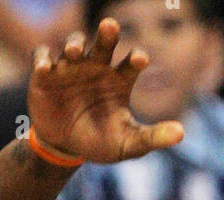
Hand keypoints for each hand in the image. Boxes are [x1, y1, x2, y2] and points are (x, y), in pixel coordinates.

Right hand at [28, 17, 183, 163]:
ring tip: (75, 52)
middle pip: (104, 43)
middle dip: (107, 33)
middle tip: (110, 27)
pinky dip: (42, 59)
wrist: (65, 148)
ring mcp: (71, 67)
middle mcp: (97, 66)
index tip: (141, 60)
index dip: (136, 59)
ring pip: (73, 44)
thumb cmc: (99, 141)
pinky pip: (42, 58)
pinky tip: (44, 68)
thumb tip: (181, 133)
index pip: (131, 63)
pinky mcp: (46, 74)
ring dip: (74, 43)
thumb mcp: (127, 144)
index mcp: (119, 79)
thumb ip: (152, 138)